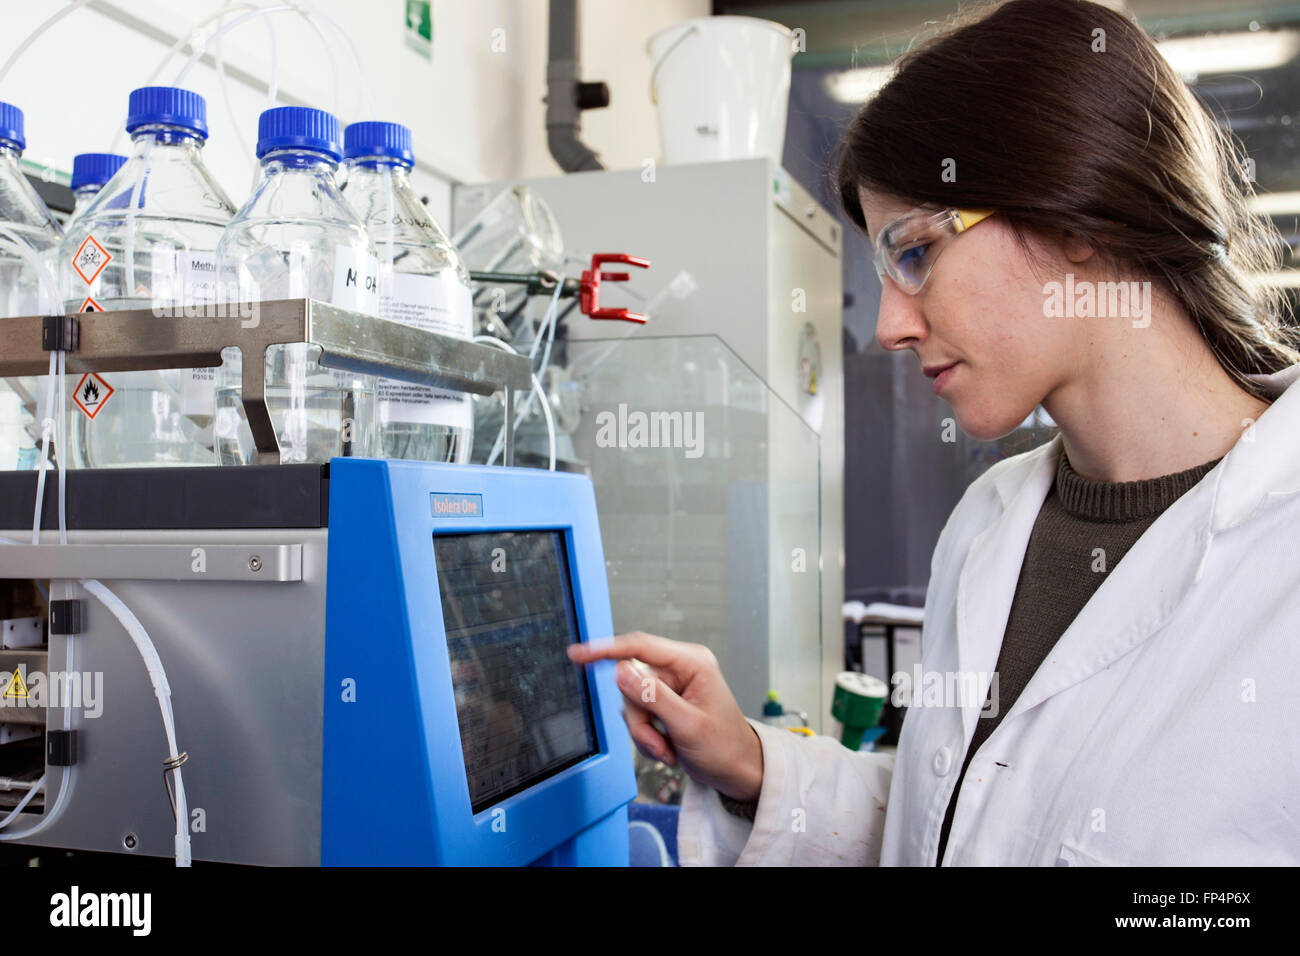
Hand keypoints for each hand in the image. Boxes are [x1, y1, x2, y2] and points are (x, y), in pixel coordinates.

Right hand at [568, 631, 763, 801]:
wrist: (737, 771)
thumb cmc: (725, 747)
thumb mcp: (688, 725)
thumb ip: (653, 697)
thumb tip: (620, 670)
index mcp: (691, 662)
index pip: (640, 646)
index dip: (606, 649)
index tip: (578, 654)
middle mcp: (679, 668)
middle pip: (631, 683)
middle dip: (640, 720)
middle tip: (659, 743)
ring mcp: (669, 687)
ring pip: (630, 703)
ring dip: (644, 733)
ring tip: (668, 749)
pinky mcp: (663, 703)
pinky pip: (637, 716)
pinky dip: (647, 738)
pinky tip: (667, 748)